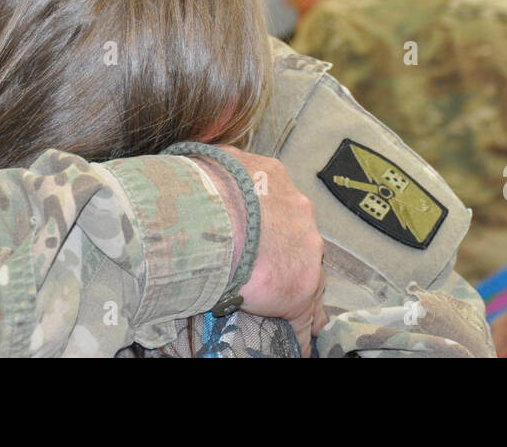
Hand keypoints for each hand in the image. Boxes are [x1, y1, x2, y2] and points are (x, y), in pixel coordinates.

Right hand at [219, 148, 325, 356]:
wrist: (211, 213)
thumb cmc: (201, 186)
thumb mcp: (208, 164)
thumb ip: (213, 170)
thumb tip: (195, 166)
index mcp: (275, 179)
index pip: (280, 208)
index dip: (275, 226)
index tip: (272, 239)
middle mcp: (298, 211)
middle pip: (304, 241)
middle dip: (297, 256)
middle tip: (289, 274)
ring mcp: (305, 250)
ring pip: (312, 278)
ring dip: (307, 295)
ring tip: (311, 320)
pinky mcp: (301, 287)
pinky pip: (303, 314)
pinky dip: (300, 329)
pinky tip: (302, 344)